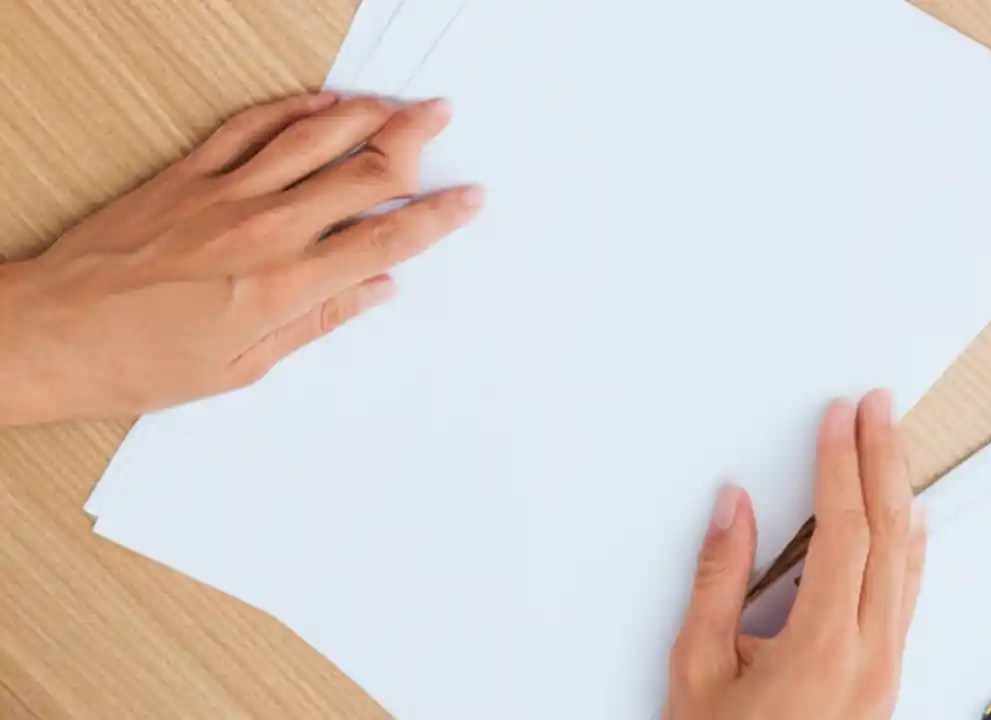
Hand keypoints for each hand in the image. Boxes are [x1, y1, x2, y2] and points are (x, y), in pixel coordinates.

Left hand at [0, 93, 480, 425]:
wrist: (48, 333)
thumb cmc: (138, 362)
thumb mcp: (244, 365)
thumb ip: (319, 319)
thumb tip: (376, 289)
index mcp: (284, 286)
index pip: (385, 238)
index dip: (437, 216)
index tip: (468, 199)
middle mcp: (263, 230)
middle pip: (361, 170)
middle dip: (414, 141)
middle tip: (442, 118)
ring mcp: (223, 194)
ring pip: (314, 135)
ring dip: (366, 113)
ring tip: (399, 103)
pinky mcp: (187, 174)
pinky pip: (251, 125)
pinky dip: (293, 107)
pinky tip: (322, 102)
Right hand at [665, 390, 926, 719]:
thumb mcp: (698, 668)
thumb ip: (717, 580)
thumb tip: (734, 509)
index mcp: (823, 649)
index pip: (845, 532)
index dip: (841, 466)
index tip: (838, 421)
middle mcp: (870, 657)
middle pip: (891, 536)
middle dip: (883, 462)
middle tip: (877, 410)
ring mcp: (885, 672)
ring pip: (908, 563)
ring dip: (900, 496)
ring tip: (891, 446)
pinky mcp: (884, 680)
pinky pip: (907, 595)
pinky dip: (907, 546)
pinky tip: (906, 523)